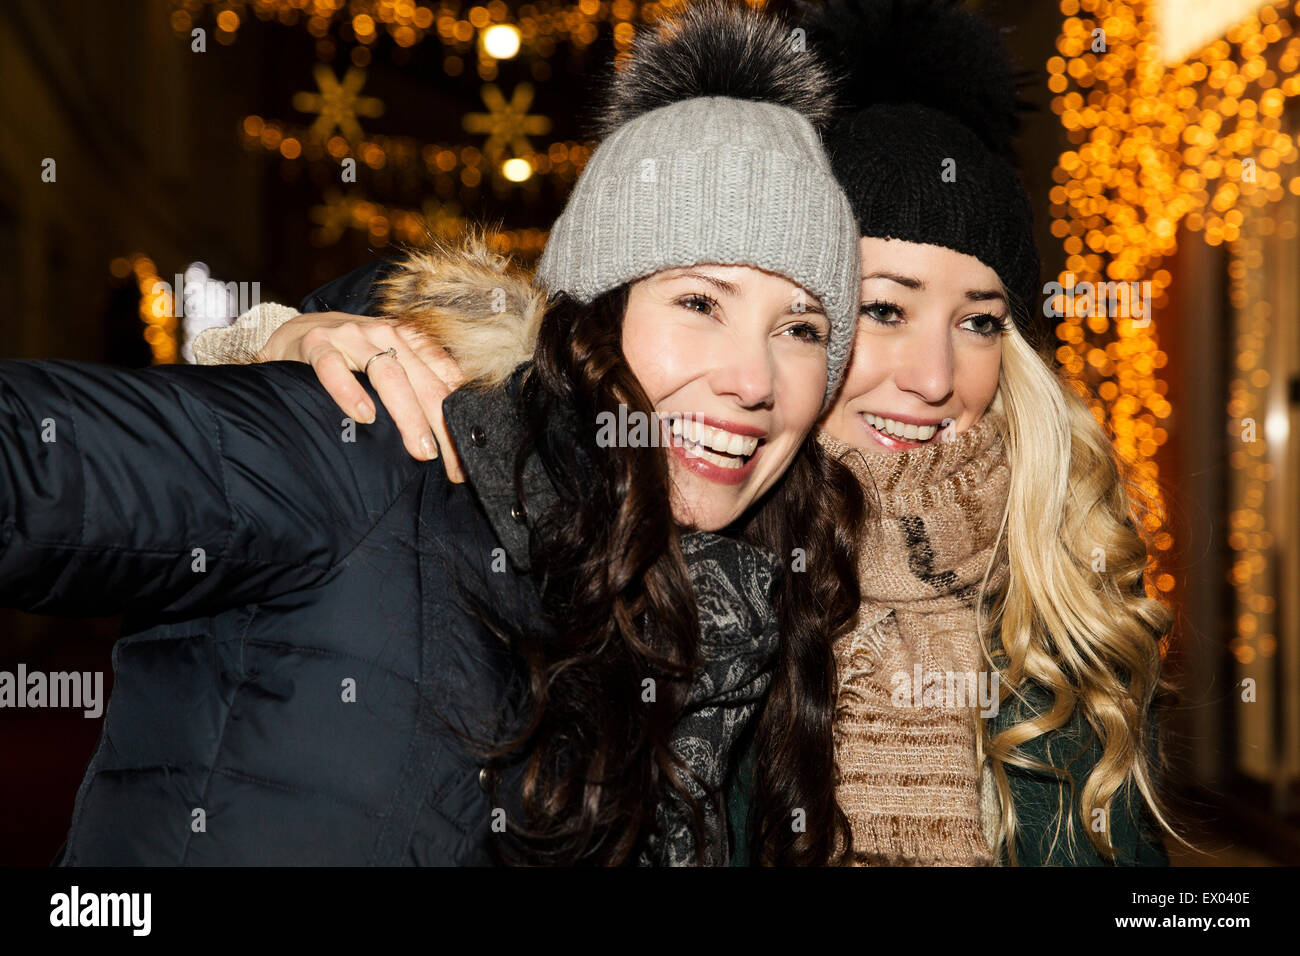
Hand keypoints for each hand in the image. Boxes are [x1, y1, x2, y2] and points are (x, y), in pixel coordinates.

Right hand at [260, 311, 467, 481]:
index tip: (466, 456)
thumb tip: (456, 428)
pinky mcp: (316, 345)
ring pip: (389, 375)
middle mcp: (385, 334)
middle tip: (451, 464)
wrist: (294, 333)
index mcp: (409, 340)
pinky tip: (364, 416)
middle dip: (441, 426)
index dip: (459, 418)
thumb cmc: (350, 358)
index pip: (444, 379)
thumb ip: (421, 385)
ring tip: (421, 449)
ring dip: (408, 415)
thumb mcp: (389, 365)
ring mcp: (350, 337)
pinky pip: (334, 369)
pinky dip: (350, 392)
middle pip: (424, 382)